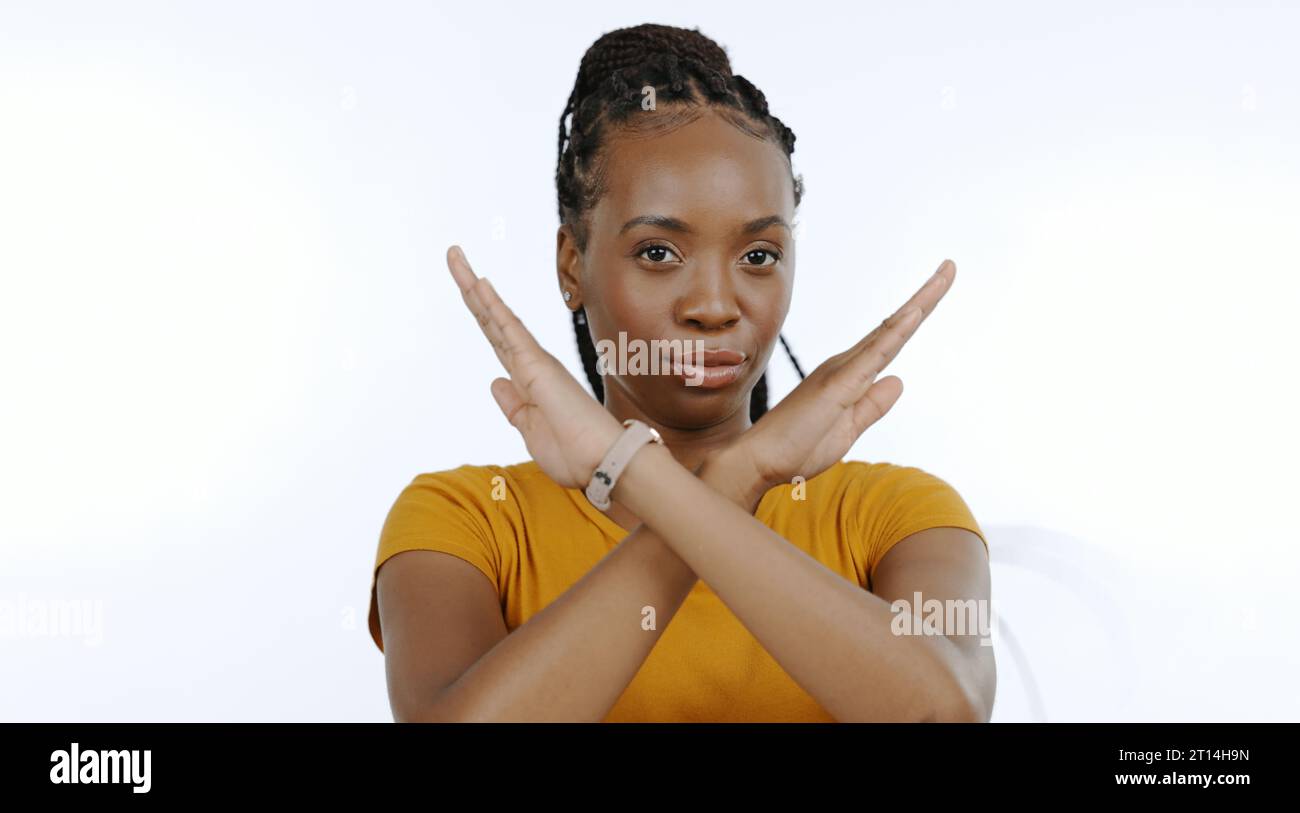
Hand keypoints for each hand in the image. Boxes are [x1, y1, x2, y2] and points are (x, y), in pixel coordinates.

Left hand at [445, 245, 622, 488]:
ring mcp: (535, 362)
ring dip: (475, 287)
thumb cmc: (574, 455)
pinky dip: (494, 307)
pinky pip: (511, 330)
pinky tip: (480, 284)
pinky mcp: (538, 367)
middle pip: (493, 320)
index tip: (467, 288)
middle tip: (454, 255)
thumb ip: (514, 406)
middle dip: (471, 289)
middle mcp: (532, 364)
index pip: (498, 339)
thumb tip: (496, 381)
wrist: (604, 465)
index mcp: (528, 380)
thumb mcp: (530, 431)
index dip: (481, 313)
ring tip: (456, 257)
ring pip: (497, 317)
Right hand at [721, 260, 956, 492]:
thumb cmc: (796, 448)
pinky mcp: (838, 386)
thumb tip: (898, 379)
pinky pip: (873, 355)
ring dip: (919, 303)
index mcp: (849, 376)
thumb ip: (873, 406)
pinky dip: (895, 332)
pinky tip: (914, 313)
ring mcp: (841, 372)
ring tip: (945, 275)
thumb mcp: (848, 430)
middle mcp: (845, 365)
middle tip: (951, 266)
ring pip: (889, 331)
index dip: (916, 314)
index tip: (938, 289)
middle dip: (925, 296)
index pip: (891, 340)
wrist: (758, 461)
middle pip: (894, 326)